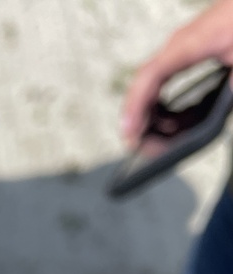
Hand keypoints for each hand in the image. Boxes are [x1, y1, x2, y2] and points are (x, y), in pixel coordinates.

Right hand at [122, 0, 232, 145]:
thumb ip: (231, 88)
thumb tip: (219, 120)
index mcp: (189, 45)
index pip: (150, 77)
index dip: (136, 107)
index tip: (131, 132)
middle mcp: (178, 46)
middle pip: (145, 86)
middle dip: (140, 120)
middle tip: (142, 148)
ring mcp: (180, 50)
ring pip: (152, 87)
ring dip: (151, 117)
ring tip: (158, 142)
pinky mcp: (186, 54)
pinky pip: (164, 84)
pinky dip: (162, 108)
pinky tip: (171, 125)